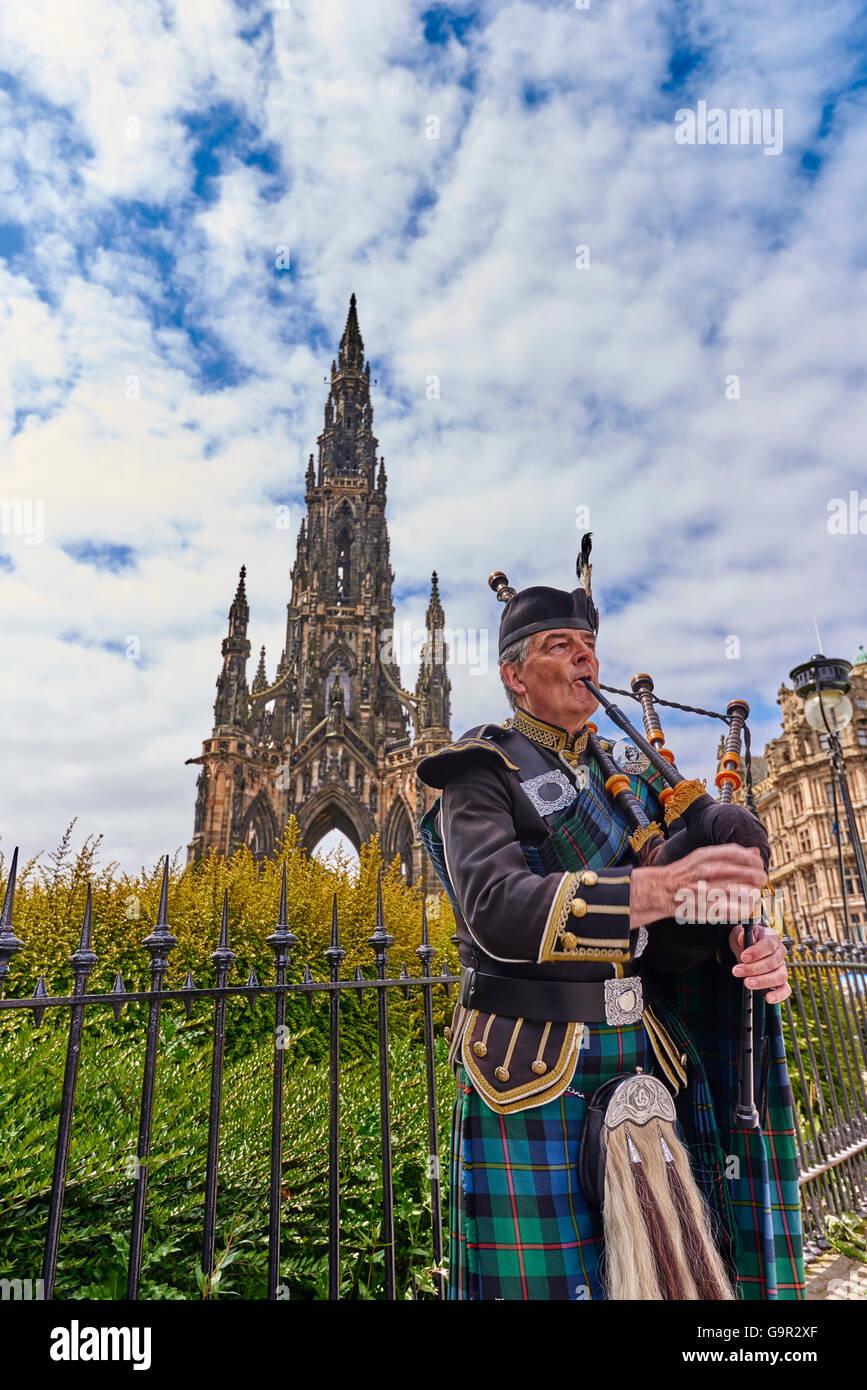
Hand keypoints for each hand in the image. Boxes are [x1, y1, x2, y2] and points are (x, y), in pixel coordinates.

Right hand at [630, 844, 765, 929]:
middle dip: (758, 877)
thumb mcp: (703, 855)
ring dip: (754, 893)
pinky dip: (745, 908)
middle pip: (746, 873)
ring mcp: (708, 891)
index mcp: (706, 856)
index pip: (739, 854)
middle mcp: (707, 872)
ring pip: (744, 892)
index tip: (758, 864)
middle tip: (760, 879)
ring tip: (754, 892)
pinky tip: (746, 906)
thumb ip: (728, 853)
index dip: (753, 860)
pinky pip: (736, 910)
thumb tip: (754, 852)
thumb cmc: (685, 873)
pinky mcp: (709, 908)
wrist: (662, 890)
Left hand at [728, 925, 790, 1004]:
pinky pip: (785, 989)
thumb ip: (742, 936)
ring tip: (747, 983)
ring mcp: (782, 967)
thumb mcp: (740, 935)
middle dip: (753, 968)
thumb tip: (743, 938)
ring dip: (762, 981)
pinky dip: (779, 995)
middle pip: (772, 962)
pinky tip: (768, 998)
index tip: (743, 957)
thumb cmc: (745, 941)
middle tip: (737, 971)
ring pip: (779, 976)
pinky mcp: (781, 980)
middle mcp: (780, 952)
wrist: (746, 949)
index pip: (768, 944)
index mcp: (772, 938)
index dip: (756, 952)